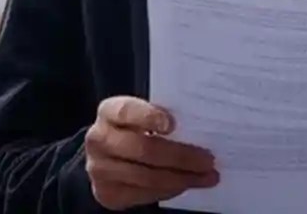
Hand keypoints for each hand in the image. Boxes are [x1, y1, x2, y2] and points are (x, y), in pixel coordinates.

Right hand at [83, 95, 219, 209]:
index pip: (126, 111)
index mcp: (108, 112)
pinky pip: (145, 194)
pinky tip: (186, 184)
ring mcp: (100, 169)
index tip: (172, 124)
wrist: (106, 156)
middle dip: (180, 156)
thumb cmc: (133, 129)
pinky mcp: (107, 193)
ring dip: (182, 178)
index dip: (148, 116)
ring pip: (147, 176)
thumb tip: (199, 126)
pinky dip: (170, 190)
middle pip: (143, 149)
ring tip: (206, 176)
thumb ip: (161, 116)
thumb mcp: (141, 114)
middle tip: (207, 159)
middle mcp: (99, 140)